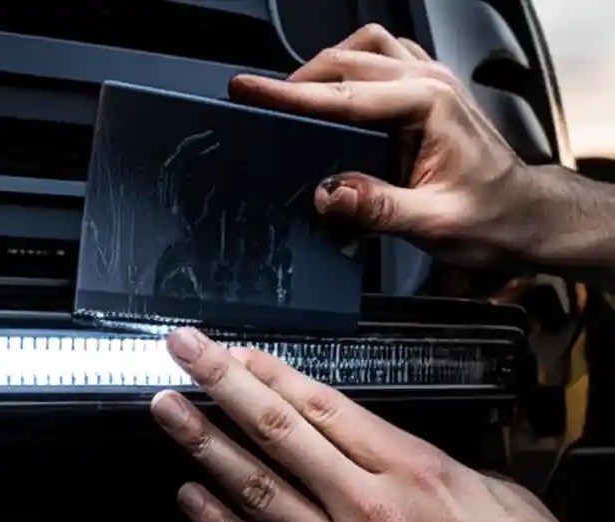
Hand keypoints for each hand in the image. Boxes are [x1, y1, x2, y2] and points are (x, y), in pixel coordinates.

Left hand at [150, 326, 610, 521]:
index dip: (268, 372)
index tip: (233, 350)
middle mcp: (366, 507)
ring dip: (204, 445)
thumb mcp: (492, 490)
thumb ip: (424, 463)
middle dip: (221, 385)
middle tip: (182, 353)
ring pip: (257, 488)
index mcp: (412, 469)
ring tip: (167, 413)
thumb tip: (384, 447)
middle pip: (277, 431)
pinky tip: (191, 499)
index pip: (322, 405)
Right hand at [229, 24, 551, 267]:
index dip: (288, 94)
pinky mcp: (427, 89)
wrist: (524, 215)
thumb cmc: (490, 217)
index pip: (344, 95)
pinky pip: (381, 57)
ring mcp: (430, 80)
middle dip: (296, 79)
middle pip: (347, 61)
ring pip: (364, 47)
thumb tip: (329, 194)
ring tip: (293, 97)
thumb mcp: (433, 223)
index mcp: (429, 106)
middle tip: (256, 100)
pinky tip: (334, 94)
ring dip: (326, 67)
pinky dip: (350, 67)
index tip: (248, 89)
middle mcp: (430, 82)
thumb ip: (378, 208)